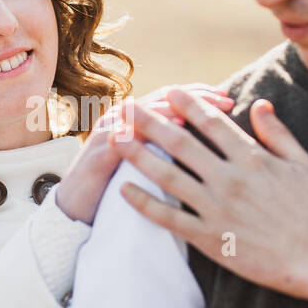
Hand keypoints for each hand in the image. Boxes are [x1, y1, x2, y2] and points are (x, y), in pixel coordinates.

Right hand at [52, 83, 234, 224]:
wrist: (76, 208)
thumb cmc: (115, 186)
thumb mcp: (146, 162)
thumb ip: (167, 147)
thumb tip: (206, 142)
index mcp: (137, 119)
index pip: (175, 98)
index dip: (203, 98)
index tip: (231, 103)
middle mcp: (123, 118)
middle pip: (165, 98)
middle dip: (198, 99)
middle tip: (226, 101)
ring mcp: (111, 132)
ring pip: (147, 112)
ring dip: (177, 109)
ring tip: (206, 111)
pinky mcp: (101, 152)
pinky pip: (128, 137)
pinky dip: (151, 132)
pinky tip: (172, 132)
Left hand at [109, 86, 307, 299]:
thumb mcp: (306, 165)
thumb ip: (278, 134)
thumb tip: (260, 104)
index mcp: (252, 158)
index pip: (212, 124)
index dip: (187, 105)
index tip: (167, 92)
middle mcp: (229, 179)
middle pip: (181, 143)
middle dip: (150, 122)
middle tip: (127, 107)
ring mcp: (216, 209)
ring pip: (167, 176)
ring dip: (138, 155)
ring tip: (115, 139)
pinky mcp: (209, 238)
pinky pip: (169, 218)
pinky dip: (144, 204)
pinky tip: (124, 190)